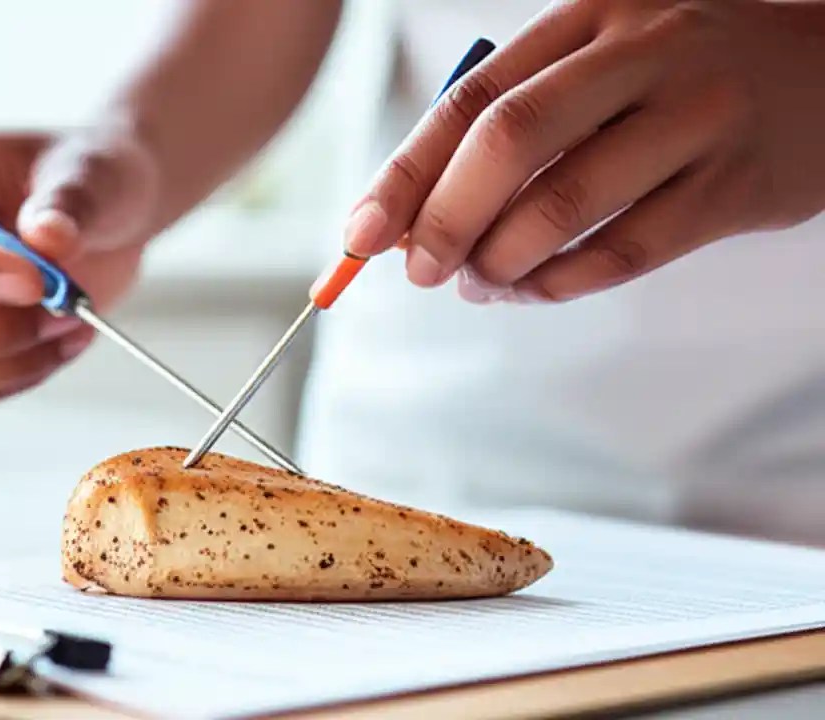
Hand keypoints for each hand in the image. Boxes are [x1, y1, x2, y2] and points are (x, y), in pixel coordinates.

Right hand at [0, 129, 159, 401]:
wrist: (119, 213)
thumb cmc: (93, 176)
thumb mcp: (92, 171)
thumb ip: (69, 202)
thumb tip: (47, 240)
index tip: (33, 281)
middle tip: (61, 307)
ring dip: (7, 359)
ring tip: (73, 320)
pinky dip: (27, 373)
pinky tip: (72, 337)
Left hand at [346, 0, 824, 302]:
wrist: (824, 75)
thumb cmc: (675, 80)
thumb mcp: (596, 66)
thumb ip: (512, 126)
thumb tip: (412, 217)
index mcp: (587, 17)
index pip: (470, 100)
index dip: (405, 175)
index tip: (359, 237)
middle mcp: (642, 53)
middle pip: (511, 142)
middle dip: (445, 219)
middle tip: (418, 271)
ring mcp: (696, 117)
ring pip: (567, 204)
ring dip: (500, 261)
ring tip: (475, 283)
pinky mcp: (736, 187)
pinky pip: (627, 251)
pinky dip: (561, 283)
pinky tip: (532, 289)